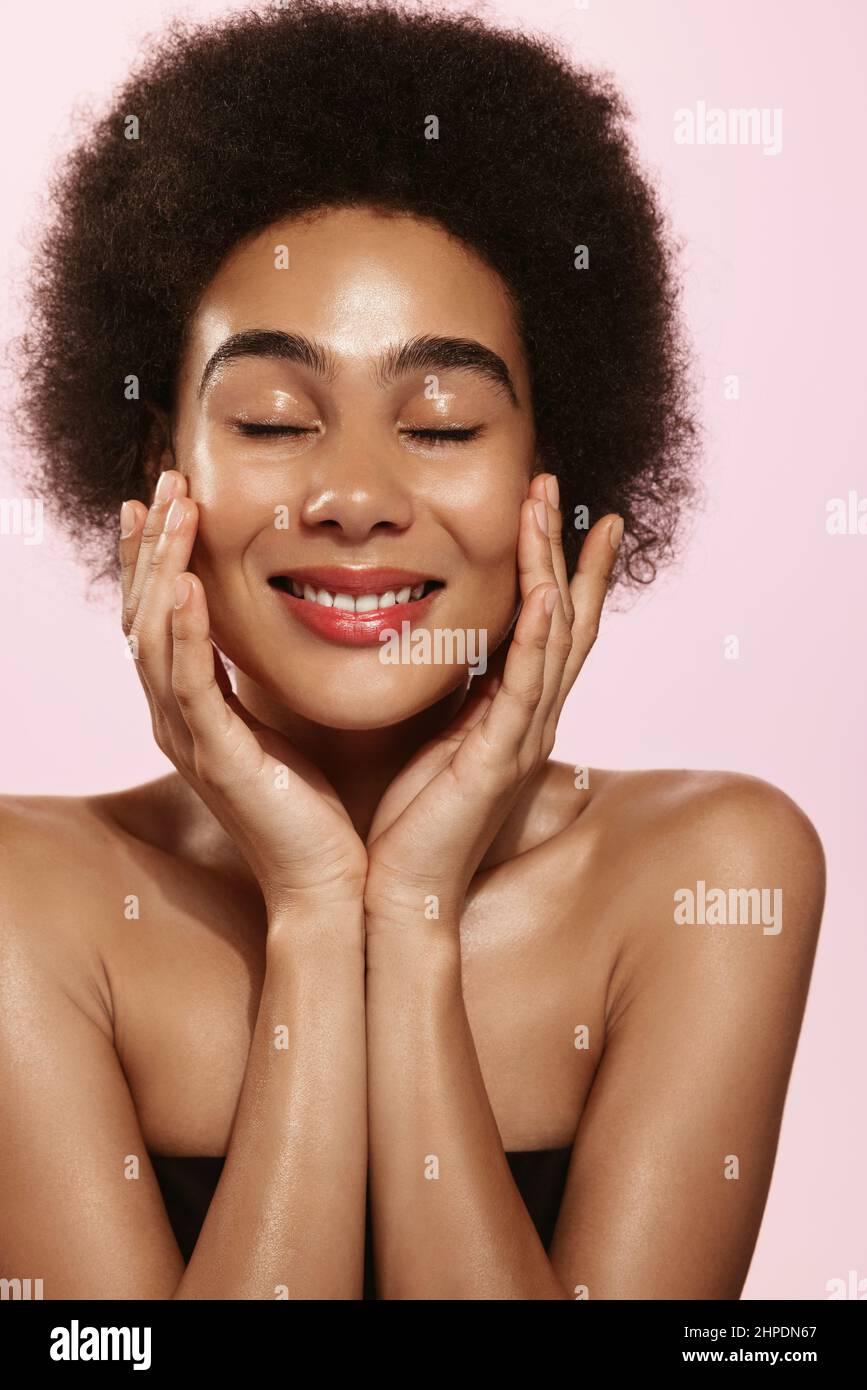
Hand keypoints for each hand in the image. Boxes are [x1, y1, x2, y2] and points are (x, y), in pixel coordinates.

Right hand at [119, 470, 367, 917]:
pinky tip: (184, 585)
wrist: (335, 882)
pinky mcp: (217, 759)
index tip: (166, 499)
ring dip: (161, 569)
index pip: (163, 618)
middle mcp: (179, 720)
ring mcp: (190, 740)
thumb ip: (268, 677)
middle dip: (152, 547)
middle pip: (145, 616)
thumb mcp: (287, 723)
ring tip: (172, 509)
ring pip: (155, 638)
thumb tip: (286, 623)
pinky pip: (188, 685)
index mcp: (196, 709)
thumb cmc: (319, 806)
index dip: (159, 558)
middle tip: (163, 484)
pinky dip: (181, 632)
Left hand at [363, 473, 621, 928]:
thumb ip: (441, 694)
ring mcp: (521, 738)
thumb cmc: (403, 822)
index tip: (559, 509)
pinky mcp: (500, 760)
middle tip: (551, 484)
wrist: (394, 894)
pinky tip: (546, 595)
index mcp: (509, 712)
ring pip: (552, 638)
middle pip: (563, 617)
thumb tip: (427, 644)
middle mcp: (528, 719)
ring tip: (546, 508)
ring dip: (552, 568)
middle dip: (560, 547)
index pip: (545, 626)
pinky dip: (541, 639)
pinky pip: (527, 688)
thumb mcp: (426, 739)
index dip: (557, 567)